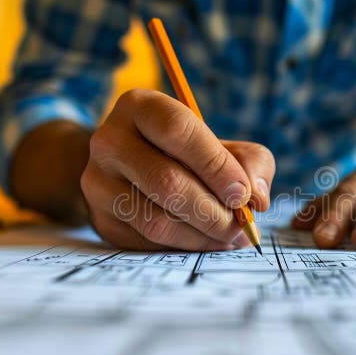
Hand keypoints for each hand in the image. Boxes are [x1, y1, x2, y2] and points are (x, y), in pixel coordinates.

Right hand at [81, 89, 274, 250]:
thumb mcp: (223, 144)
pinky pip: (148, 243)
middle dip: (213, 211)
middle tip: (240, 225)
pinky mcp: (102, 220)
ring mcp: (99, 183)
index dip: (215, 165)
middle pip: (167, 182)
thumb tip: (256, 198)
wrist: (133, 171)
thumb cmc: (188, 154)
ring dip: (202, 235)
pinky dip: (186, 247)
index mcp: (140, 107)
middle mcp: (110, 141)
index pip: (178, 131)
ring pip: (157, 220)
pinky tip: (206, 240)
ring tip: (229, 236)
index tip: (242, 194)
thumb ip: (251, 162)